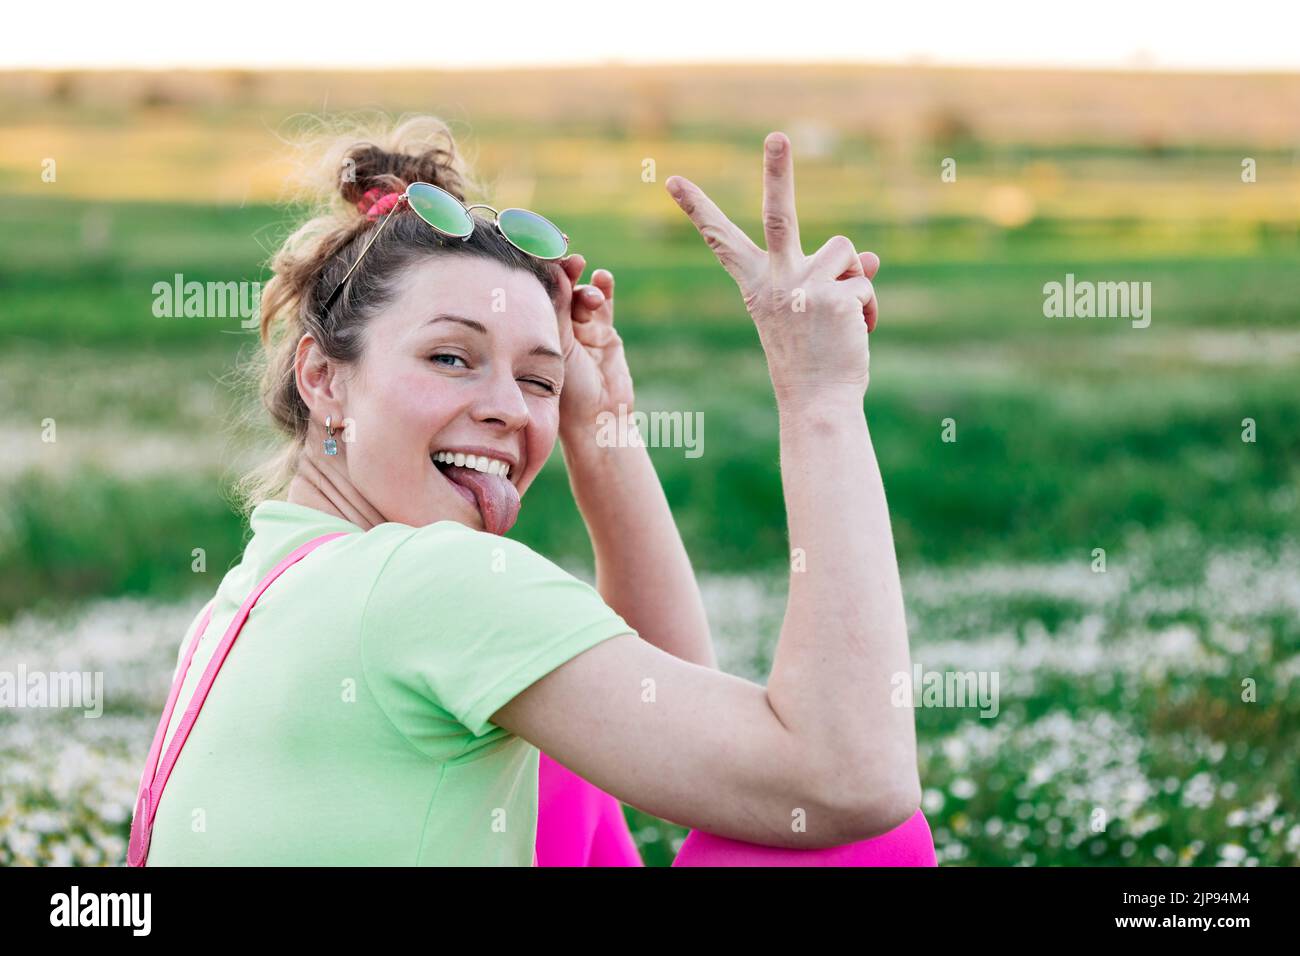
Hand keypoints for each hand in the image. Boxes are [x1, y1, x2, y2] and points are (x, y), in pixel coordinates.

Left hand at [550, 253, 634, 438]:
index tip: (543, 256)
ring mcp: (581, 329)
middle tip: (568, 261)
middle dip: (564, 273)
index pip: (535, 294)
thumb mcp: (558, 346)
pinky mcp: (604, 332)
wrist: (599, 418)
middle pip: (559, 289)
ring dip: (586, 290)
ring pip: (582, 295)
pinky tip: (603, 277)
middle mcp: (556, 328)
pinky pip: (604, 303)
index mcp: (534, 332)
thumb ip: (557, 309)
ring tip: (591, 299)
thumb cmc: (569, 390)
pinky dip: (604, 287)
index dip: (540, 273)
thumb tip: (556, 271)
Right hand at [666, 131, 880, 401]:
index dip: (699, 209)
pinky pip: (865, 284)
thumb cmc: (810, 363)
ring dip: (852, 282)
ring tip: (841, 321)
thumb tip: (869, 258)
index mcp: (756, 285)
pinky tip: (856, 335)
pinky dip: (869, 310)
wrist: (817, 405)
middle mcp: (774, 281)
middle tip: (777, 136)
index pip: (723, 240)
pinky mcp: (834, 297)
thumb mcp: (812, 313)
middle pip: (778, 215)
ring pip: (845, 253)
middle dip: (777, 171)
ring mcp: (803, 287)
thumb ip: (831, 279)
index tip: (673, 179)